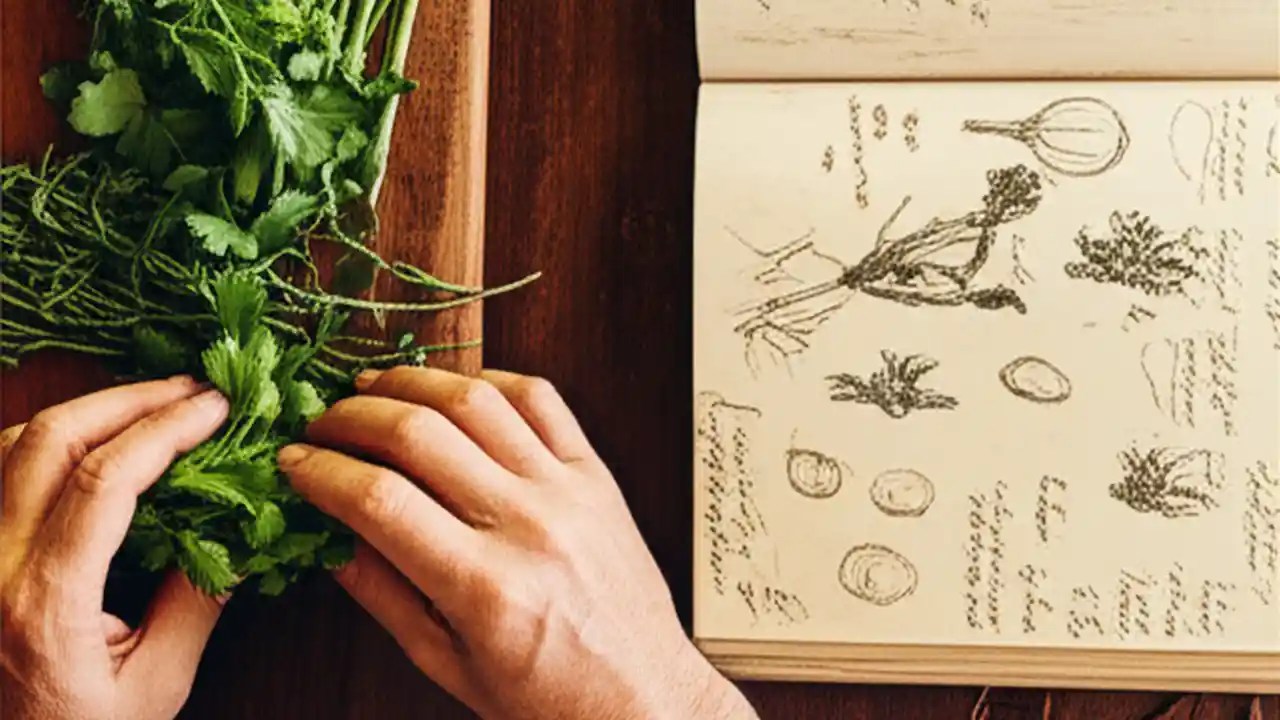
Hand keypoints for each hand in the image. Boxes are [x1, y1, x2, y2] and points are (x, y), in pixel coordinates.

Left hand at [0, 377, 229, 719]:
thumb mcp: (153, 686)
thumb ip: (194, 605)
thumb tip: (239, 534)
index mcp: (41, 600)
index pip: (105, 480)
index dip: (166, 430)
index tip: (217, 408)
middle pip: (49, 438)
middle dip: (130, 398)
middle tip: (193, 389)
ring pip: (12, 441)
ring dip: (87, 410)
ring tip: (151, 405)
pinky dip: (48, 437)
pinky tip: (93, 439)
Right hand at [279, 367, 756, 719]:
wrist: (642, 698)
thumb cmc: (544, 697)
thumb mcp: (446, 663)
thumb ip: (382, 594)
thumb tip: (324, 534)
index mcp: (484, 586)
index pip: (378, 498)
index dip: (320, 472)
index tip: (291, 465)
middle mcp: (527, 525)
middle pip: (419, 434)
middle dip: (352, 418)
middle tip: (320, 423)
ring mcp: (568, 491)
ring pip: (477, 400)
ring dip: (411, 382)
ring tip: (371, 387)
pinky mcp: (597, 475)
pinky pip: (542, 400)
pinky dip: (491, 380)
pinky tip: (455, 388)